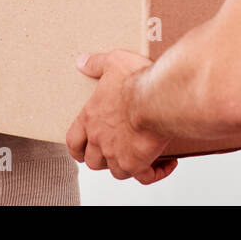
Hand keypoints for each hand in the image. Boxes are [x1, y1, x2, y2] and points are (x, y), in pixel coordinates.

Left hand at [66, 49, 177, 184]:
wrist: (156, 97)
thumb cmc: (135, 80)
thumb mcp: (114, 62)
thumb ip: (96, 63)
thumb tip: (82, 62)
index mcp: (90, 118)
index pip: (73, 142)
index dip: (77, 148)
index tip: (83, 149)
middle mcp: (100, 140)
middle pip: (93, 160)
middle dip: (103, 158)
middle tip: (117, 149)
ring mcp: (117, 154)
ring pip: (116, 171)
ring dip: (127, 165)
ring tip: (141, 155)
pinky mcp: (137, 163)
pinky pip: (145, 177)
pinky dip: (155, 172)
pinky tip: (167, 163)